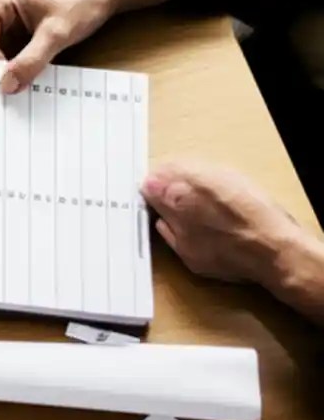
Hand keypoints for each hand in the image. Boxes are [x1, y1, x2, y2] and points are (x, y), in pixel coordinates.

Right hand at [0, 0, 169, 92]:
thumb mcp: (56, 34)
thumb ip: (30, 61)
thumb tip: (7, 86)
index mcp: (0, 0)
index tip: (6, 84)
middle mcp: (0, 8)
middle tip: (10, 89)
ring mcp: (11, 20)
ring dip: (9, 69)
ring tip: (23, 83)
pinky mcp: (23, 30)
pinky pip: (12, 53)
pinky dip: (20, 67)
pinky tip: (30, 76)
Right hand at [142, 161, 303, 284]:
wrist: (272, 247)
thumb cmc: (232, 253)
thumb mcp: (187, 252)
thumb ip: (167, 231)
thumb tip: (158, 219)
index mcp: (174, 199)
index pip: (149, 186)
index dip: (147, 196)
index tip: (149, 205)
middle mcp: (192, 180)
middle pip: (166, 170)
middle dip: (161, 182)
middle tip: (162, 198)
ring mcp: (214, 173)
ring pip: (186, 165)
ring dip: (180, 177)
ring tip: (184, 198)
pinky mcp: (234, 174)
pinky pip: (206, 169)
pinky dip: (200, 179)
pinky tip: (206, 197)